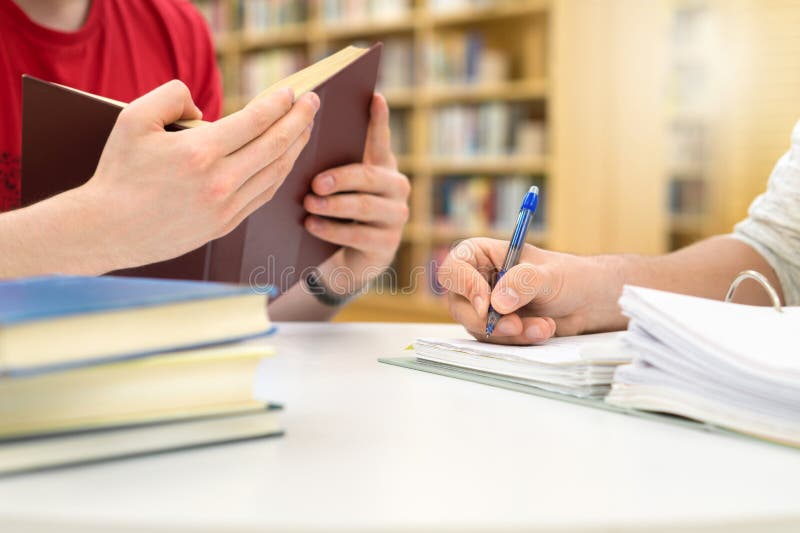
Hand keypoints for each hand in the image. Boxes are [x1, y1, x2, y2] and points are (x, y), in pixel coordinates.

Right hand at [76, 80, 318, 269]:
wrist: (107, 229)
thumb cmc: (118, 172)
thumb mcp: (135, 119)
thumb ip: (173, 97)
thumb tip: (206, 111)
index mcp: (200, 153)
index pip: (255, 121)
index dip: (278, 104)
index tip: (292, 92)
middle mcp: (220, 182)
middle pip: (275, 145)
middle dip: (300, 120)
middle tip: (313, 103)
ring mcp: (226, 207)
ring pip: (275, 172)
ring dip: (295, 147)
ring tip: (304, 128)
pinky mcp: (226, 225)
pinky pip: (264, 195)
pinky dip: (280, 174)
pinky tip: (285, 160)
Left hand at [302, 93, 409, 293]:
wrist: (352, 256)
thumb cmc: (339, 210)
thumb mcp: (337, 185)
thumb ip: (330, 163)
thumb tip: (302, 134)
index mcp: (383, 165)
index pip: (381, 139)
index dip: (379, 120)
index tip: (375, 97)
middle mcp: (397, 187)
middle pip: (369, 177)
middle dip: (341, 178)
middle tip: (315, 182)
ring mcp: (396, 216)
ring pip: (364, 207)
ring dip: (334, 205)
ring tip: (309, 204)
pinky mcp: (387, 244)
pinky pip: (358, 236)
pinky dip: (332, 230)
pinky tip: (311, 225)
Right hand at [437, 238, 627, 344]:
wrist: (586, 302)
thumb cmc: (567, 276)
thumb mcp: (549, 274)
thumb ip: (524, 282)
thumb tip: (498, 301)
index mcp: (480, 255)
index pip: (454, 269)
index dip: (464, 287)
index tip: (486, 304)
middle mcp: (476, 281)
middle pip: (459, 305)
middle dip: (488, 320)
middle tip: (516, 325)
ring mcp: (484, 307)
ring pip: (478, 327)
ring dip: (511, 332)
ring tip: (544, 325)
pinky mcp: (496, 329)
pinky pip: (496, 341)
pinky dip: (519, 340)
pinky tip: (543, 330)